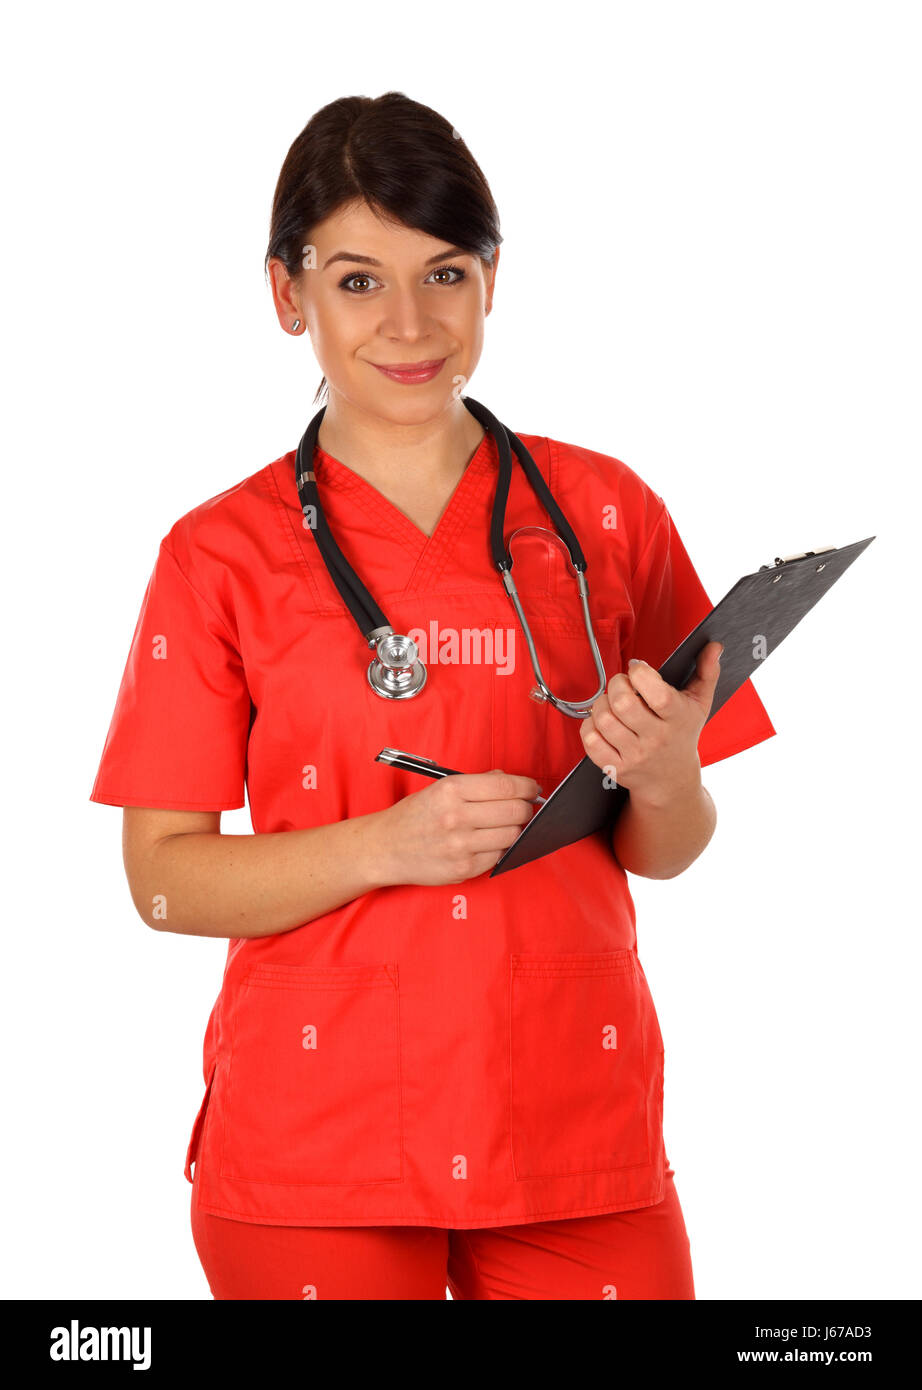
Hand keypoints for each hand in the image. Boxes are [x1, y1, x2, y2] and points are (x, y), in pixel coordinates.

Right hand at [371, 769, 541, 886]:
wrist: (385, 848)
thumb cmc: (415, 816)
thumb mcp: (440, 789)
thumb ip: (478, 783)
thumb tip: (511, 780)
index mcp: (451, 790)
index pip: (507, 786)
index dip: (527, 787)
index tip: (532, 789)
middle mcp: (456, 817)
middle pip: (515, 811)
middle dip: (524, 808)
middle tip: (520, 808)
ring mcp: (460, 846)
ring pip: (511, 835)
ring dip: (513, 830)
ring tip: (501, 826)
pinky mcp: (463, 869)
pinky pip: (498, 856)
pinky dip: (498, 848)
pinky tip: (485, 842)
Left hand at [580, 641, 723, 804]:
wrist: (672, 781)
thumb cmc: (682, 735)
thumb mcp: (700, 704)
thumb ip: (708, 672)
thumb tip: (714, 646)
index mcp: (677, 719)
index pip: (656, 693)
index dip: (639, 673)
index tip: (637, 668)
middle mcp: (656, 739)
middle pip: (623, 703)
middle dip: (616, 684)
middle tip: (621, 685)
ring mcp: (635, 755)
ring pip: (604, 719)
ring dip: (601, 703)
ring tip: (611, 703)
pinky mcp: (616, 768)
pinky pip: (591, 741)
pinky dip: (590, 726)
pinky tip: (602, 723)